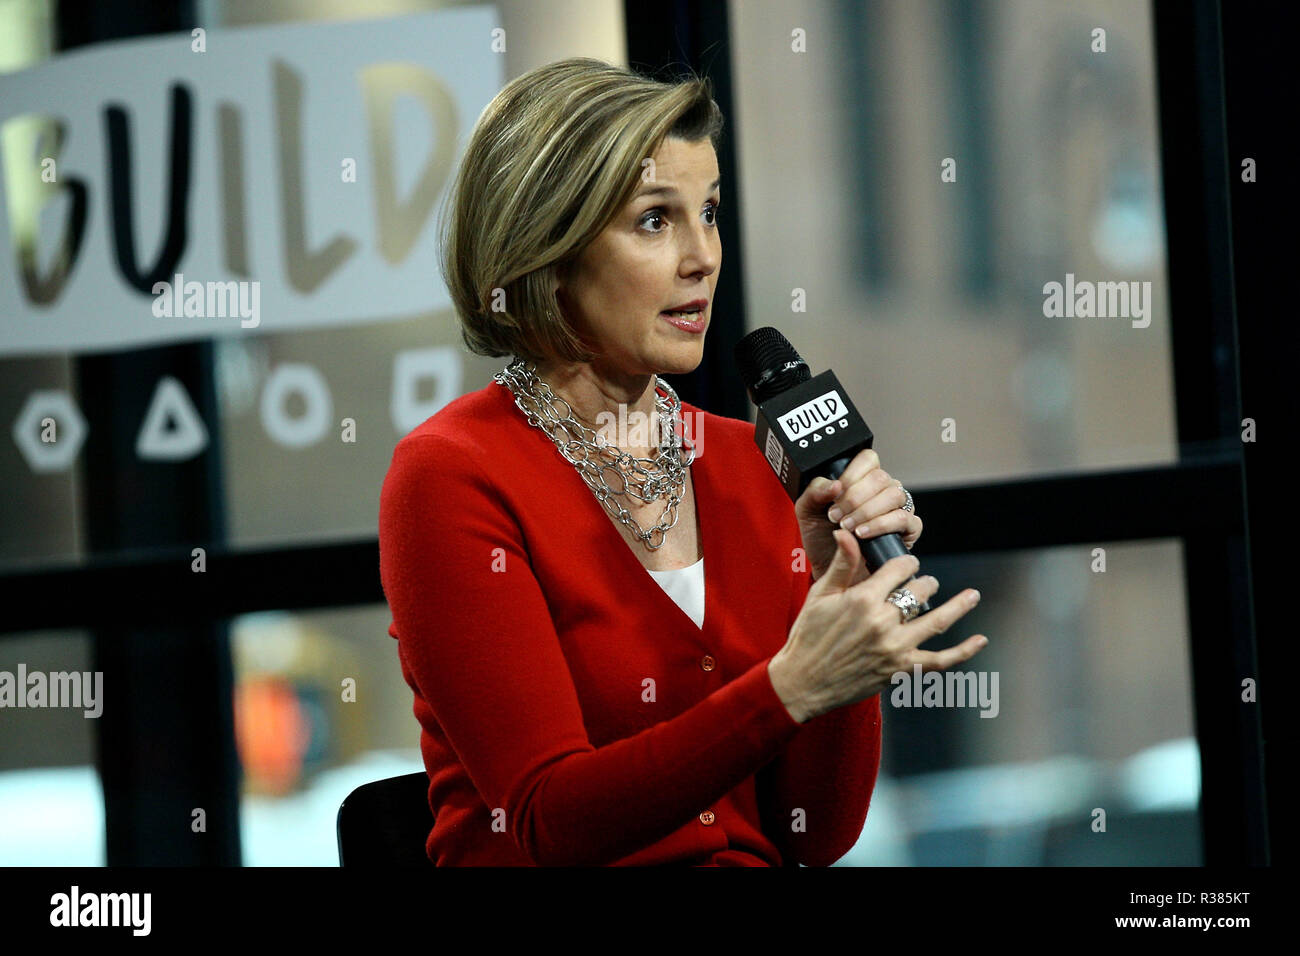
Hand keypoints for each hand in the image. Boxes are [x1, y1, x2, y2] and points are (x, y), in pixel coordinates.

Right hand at [769, 529, 985, 722]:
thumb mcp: (821, 595)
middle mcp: (883, 621)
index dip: (906, 563)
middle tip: (921, 584)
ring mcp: (896, 647)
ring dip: (959, 606)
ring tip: (973, 595)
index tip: (906, 564)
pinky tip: (980, 640)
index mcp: (863, 598)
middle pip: (919, 591)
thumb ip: (841, 564)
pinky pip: (941, 661)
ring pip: (938, 621)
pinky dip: (964, 651)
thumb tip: (846, 532)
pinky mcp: (901, 670)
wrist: (803, 681)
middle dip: (923, 583)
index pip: (900, 568)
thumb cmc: (807, 635)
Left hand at [794, 449, 922, 581]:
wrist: (832, 571)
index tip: (834, 493)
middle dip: (854, 497)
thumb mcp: (807, 512)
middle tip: (836, 515)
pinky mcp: (909, 529)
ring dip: (867, 511)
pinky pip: (905, 519)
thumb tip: (834, 484)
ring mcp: (898, 508)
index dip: (851, 473)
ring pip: (894, 495)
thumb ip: (814, 492)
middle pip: (880, 477)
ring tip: (847, 526)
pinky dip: (881, 525)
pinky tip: (862, 534)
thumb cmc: (822, 539)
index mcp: (861, 479)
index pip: (867, 459)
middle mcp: (883, 490)